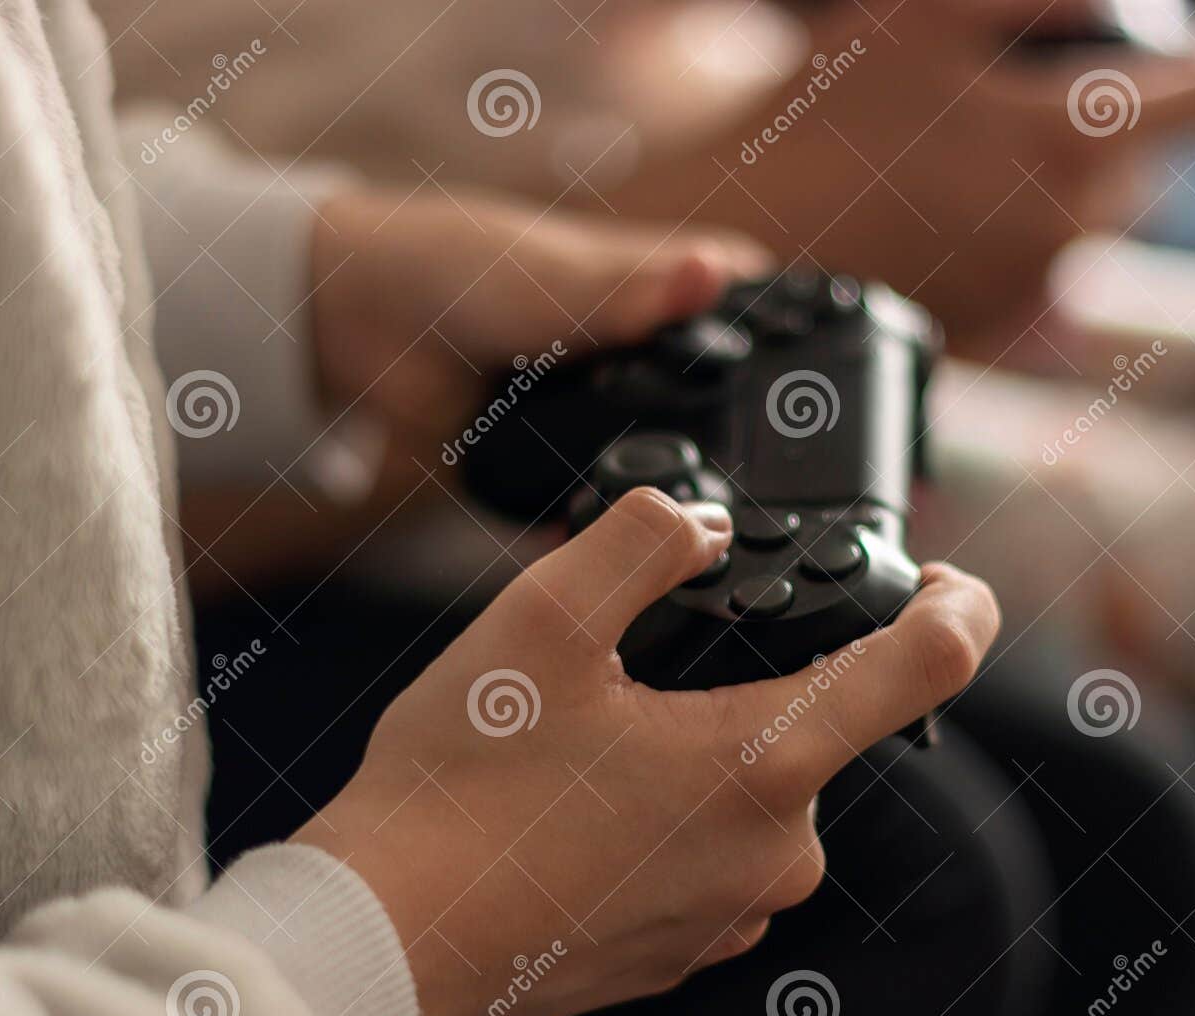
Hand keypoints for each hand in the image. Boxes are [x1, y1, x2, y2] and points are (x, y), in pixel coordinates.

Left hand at [181, 190, 769, 592]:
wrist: (362, 323)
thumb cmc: (467, 266)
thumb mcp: (559, 276)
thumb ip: (635, 292)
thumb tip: (712, 271)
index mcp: (680, 296)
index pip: (770, 339)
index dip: (800, 385)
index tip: (833, 434)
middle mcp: (658, 366)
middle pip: (731, 425)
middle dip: (744, 470)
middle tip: (773, 519)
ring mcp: (614, 424)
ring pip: (669, 479)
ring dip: (675, 512)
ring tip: (706, 556)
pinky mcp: (566, 471)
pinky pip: (598, 518)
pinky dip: (605, 541)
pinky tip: (621, 570)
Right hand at [294, 488, 999, 1015]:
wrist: (390, 934)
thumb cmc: (458, 792)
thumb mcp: (540, 622)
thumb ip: (645, 541)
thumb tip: (704, 523)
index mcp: (763, 762)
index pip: (930, 665)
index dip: (957, 602)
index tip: (944, 579)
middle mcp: (775, 851)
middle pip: (816, 724)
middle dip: (752, 678)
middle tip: (637, 671)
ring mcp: (736, 909)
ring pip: (757, 786)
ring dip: (702, 747)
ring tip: (587, 745)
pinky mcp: (692, 944)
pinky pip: (717, 850)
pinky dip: (673, 811)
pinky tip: (583, 805)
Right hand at [610, 0, 1194, 356]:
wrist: (740, 226)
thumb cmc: (828, 106)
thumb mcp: (937, 7)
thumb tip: (1167, 12)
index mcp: (1072, 141)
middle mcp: (1068, 229)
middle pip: (1152, 158)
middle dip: (1115, 118)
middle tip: (1028, 93)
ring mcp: (1030, 290)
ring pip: (1098, 215)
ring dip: (1063, 173)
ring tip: (972, 151)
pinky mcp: (993, 330)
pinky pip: (1045, 266)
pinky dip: (1018, 226)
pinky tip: (948, 203)